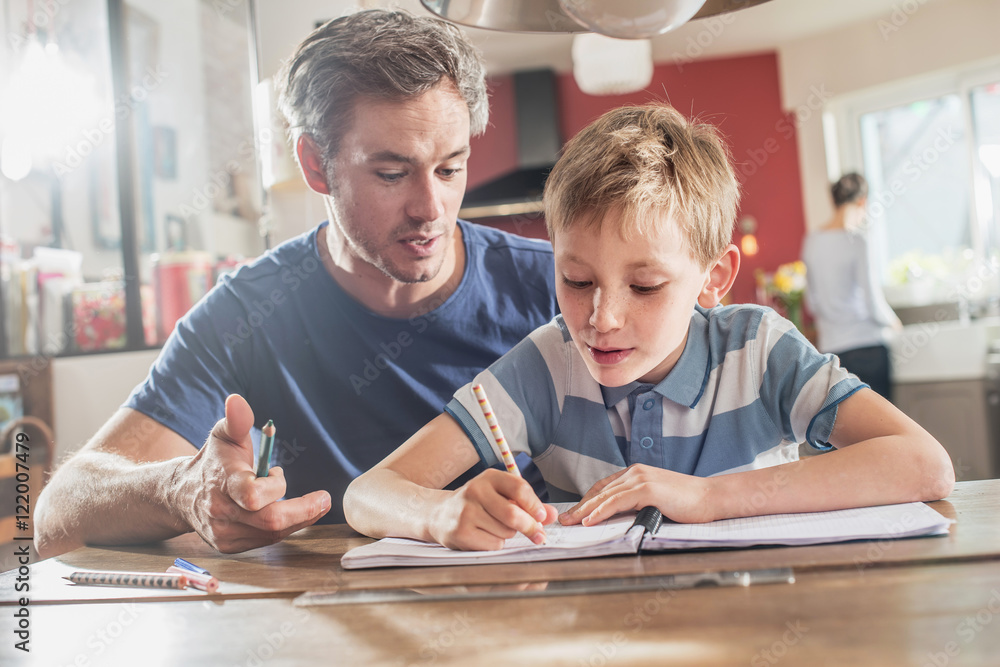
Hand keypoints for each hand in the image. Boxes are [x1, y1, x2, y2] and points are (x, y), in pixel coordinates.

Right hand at [171, 394, 331, 552]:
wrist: (182, 494)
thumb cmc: (213, 461)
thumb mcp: (223, 435)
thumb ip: (236, 420)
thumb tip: (237, 400)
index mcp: (223, 484)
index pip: (253, 496)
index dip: (276, 488)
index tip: (279, 472)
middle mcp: (221, 513)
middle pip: (271, 522)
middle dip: (305, 511)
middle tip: (324, 499)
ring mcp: (224, 534)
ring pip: (273, 534)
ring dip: (298, 518)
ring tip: (309, 503)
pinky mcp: (229, 546)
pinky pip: (266, 541)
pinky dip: (283, 527)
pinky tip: (288, 514)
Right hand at [429, 468, 558, 550]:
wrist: (439, 514)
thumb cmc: (478, 504)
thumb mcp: (500, 496)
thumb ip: (528, 504)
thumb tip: (552, 515)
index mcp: (489, 477)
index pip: (519, 488)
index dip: (535, 504)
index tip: (543, 517)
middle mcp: (475, 491)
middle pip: (513, 514)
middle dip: (530, 527)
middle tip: (539, 536)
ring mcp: (466, 512)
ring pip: (505, 532)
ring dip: (508, 535)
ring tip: (495, 527)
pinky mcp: (460, 533)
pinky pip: (493, 544)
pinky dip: (496, 544)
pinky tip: (484, 536)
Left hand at [558, 464, 714, 526]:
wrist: (711, 498)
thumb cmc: (688, 503)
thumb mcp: (656, 502)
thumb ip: (637, 505)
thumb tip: (617, 520)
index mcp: (636, 474)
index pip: (604, 487)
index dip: (587, 501)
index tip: (574, 513)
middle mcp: (635, 472)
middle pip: (600, 491)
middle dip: (580, 506)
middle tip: (564, 519)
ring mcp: (641, 479)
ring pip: (605, 496)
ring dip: (585, 510)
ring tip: (571, 522)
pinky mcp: (647, 489)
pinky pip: (617, 501)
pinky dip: (601, 511)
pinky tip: (590, 520)